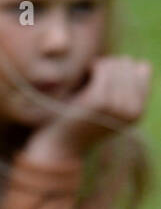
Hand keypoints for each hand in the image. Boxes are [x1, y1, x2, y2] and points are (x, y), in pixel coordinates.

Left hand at [22, 55, 151, 163]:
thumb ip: (129, 90)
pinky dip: (93, 67)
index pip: (143, 69)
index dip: (124, 67)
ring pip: (115, 64)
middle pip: (128, 64)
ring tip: (90, 75)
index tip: (108, 75)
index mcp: (139, 111)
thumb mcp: (114, 107)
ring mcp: (117, 105)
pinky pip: (102, 69)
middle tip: (95, 75)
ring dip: (100, 64)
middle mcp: (133, 109)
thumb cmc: (85, 120)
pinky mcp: (99, 101)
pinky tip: (86, 74)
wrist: (64, 145)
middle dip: (110, 64)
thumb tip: (144, 64)